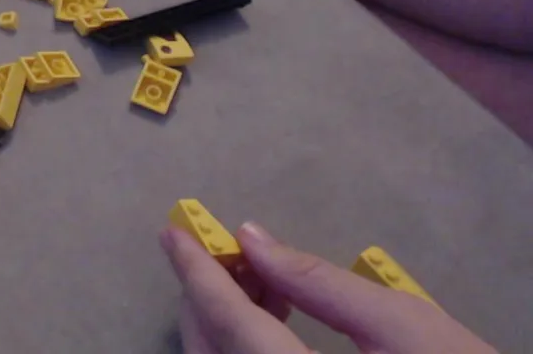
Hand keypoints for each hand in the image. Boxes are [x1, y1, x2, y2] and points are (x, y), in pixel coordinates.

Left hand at [160, 222, 497, 353]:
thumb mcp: (401, 325)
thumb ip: (319, 282)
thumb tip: (253, 238)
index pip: (227, 322)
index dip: (196, 273)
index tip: (171, 231)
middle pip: (212, 348)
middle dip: (206, 293)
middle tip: (218, 244)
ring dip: (227, 315)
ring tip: (257, 268)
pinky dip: (245, 339)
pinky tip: (273, 306)